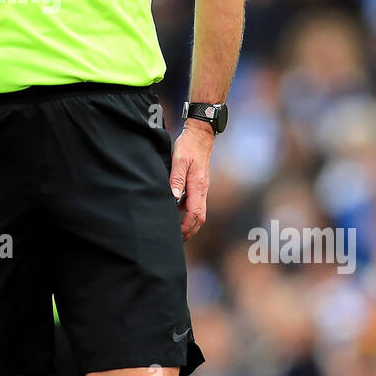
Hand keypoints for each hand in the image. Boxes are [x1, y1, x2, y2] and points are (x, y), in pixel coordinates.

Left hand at [170, 119, 213, 240]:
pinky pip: (195, 203)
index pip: (195, 213)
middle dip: (190, 231)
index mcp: (198, 186)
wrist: (201, 135)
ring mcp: (202, 187)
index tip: (177, 235)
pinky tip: (177, 212)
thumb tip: (173, 197)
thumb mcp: (179, 160)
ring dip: (190, 223)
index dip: (186, 227)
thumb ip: (176, 179)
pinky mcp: (199, 184)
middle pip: (200, 217)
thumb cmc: (189, 146)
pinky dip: (188, 212)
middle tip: (178, 240)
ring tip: (177, 231)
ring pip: (198, 211)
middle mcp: (202, 189)